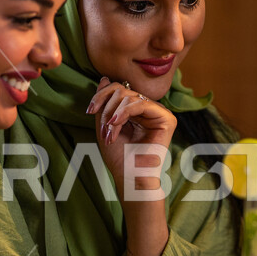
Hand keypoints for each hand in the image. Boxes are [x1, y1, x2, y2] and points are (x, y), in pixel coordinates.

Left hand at [85, 77, 175, 192]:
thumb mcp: (105, 125)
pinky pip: (141, 104)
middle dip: (107, 107)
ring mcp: (159, 113)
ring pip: (130, 96)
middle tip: (103, 127)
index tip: (89, 110)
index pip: (119, 90)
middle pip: (123, 90)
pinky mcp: (167, 119)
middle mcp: (149, 109)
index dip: (101, 95)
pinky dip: (124, 113)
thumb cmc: (119, 157)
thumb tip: (105, 79)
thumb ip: (104, 103)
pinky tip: (116, 123)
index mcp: (136, 110)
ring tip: (110, 132)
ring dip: (113, 114)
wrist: (130, 177)